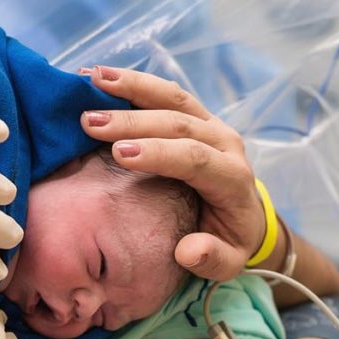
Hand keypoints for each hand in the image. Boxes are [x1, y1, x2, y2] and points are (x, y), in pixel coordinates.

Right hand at [79, 66, 265, 281]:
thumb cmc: (231, 241)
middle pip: (179, 123)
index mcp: (232, 178)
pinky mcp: (196, 115)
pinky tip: (99, 77)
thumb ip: (212, 258)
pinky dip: (132, 83)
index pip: (196, 159)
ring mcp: (211, 123)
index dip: (159, 153)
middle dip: (133, 120)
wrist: (248, 217)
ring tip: (92, 80)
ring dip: (131, 86)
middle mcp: (225, 142)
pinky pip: (165, 93)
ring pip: (172, 97)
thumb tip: (188, 252)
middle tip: (90, 121)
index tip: (120, 152)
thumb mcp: (228, 262)